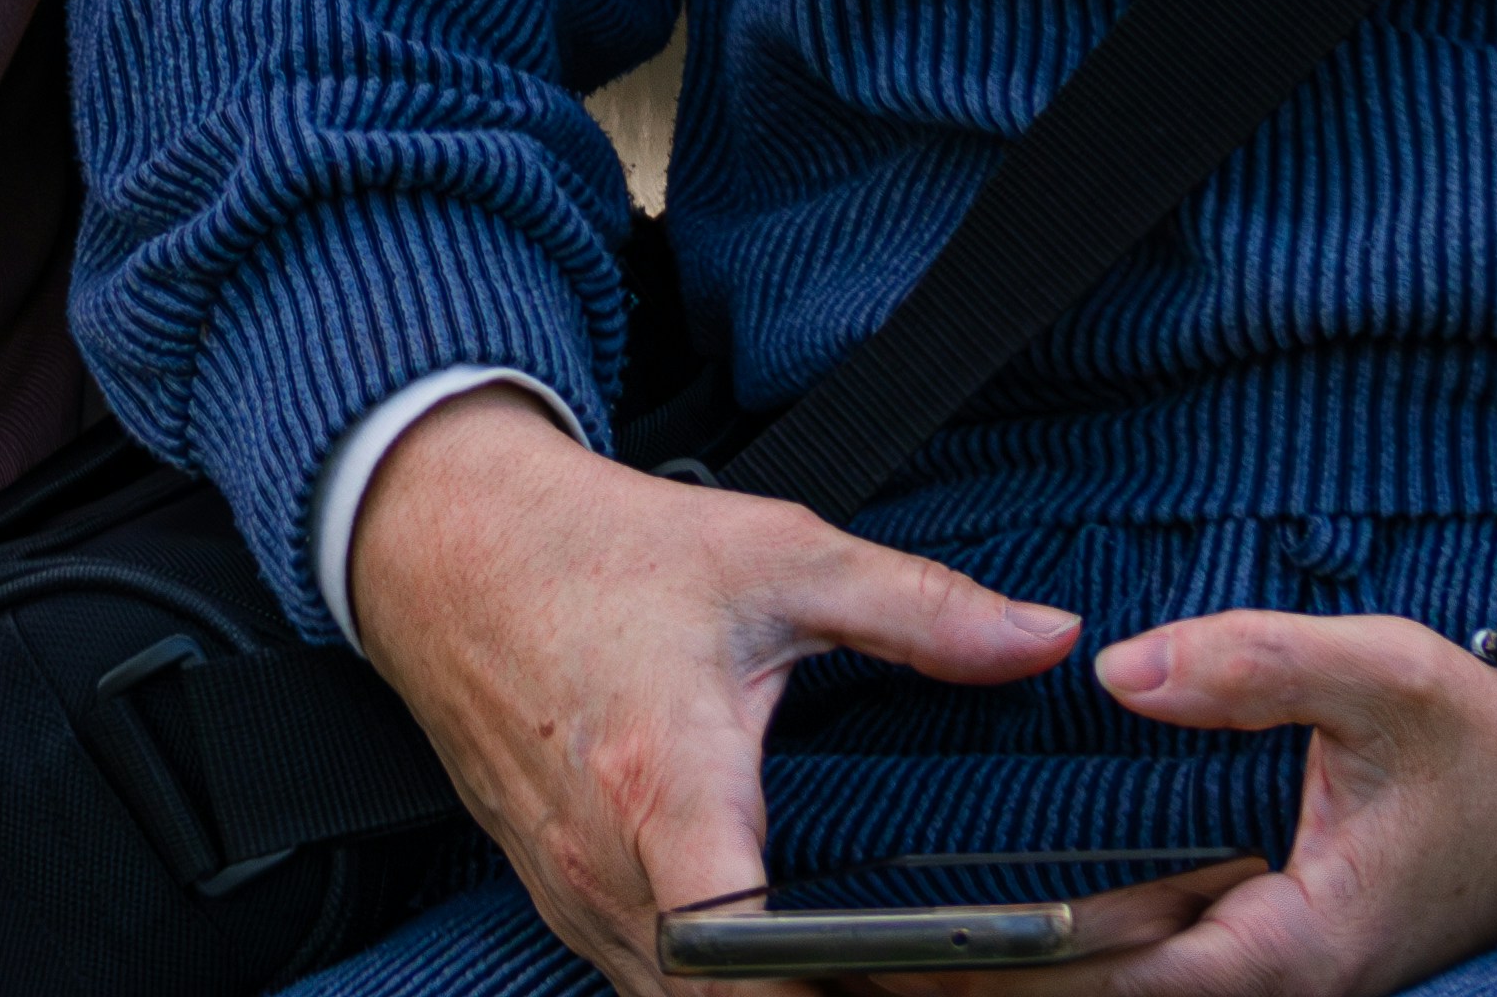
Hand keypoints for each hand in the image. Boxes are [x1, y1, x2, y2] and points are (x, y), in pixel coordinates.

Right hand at [344, 388, 1082, 995]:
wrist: (447, 545)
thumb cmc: (604, 551)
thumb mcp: (777, 557)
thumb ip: (919, 608)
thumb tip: (1048, 637)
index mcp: (663, 782)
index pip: (733, 951)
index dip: (817, 991)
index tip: (908, 979)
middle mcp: (607, 865)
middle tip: (938, 976)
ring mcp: (573, 897)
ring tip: (877, 973)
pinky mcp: (561, 903)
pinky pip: (648, 985)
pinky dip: (719, 991)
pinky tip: (789, 967)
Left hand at [897, 612, 1496, 996]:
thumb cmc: (1488, 743)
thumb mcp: (1385, 674)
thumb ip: (1255, 662)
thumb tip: (1119, 670)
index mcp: (1298, 943)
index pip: (1121, 979)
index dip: (1010, 975)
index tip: (909, 960)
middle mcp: (1278, 981)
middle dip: (986, 989)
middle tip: (855, 962)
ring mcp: (1273, 974)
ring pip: (1121, 995)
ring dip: (1020, 981)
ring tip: (887, 956)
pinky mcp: (1268, 949)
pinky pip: (1150, 967)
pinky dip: (1071, 957)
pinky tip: (993, 927)